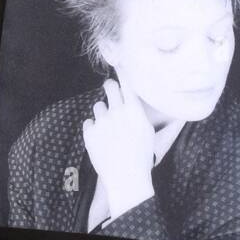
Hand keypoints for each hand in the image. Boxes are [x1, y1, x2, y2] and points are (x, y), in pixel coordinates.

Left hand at [82, 69, 155, 218]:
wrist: (126, 178)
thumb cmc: (142, 157)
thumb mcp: (150, 133)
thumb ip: (142, 115)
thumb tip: (148, 105)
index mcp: (134, 110)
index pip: (126, 81)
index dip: (122, 71)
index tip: (118, 62)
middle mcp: (117, 111)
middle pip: (109, 86)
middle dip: (109, 87)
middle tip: (111, 90)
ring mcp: (101, 121)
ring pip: (98, 106)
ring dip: (103, 113)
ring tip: (110, 128)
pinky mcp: (89, 133)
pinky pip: (89, 123)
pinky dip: (94, 129)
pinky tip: (102, 139)